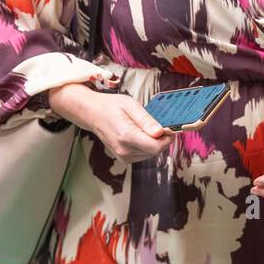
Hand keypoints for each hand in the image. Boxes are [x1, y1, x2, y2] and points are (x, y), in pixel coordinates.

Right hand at [49, 82, 173, 162]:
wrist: (93, 114)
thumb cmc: (111, 106)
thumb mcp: (131, 105)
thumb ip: (146, 120)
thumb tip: (161, 132)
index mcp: (126, 136)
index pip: (156, 147)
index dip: (167, 138)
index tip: (171, 128)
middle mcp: (124, 150)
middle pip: (155, 151)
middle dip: (162, 139)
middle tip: (160, 124)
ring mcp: (123, 156)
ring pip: (151, 154)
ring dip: (154, 142)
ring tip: (146, 127)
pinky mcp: (124, 158)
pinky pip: (143, 155)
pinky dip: (147, 145)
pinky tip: (141, 134)